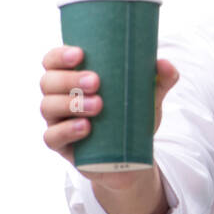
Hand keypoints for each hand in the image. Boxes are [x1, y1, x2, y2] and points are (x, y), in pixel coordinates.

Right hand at [39, 44, 179, 191]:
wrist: (131, 159)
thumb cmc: (131, 117)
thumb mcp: (148, 97)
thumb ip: (160, 79)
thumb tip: (165, 64)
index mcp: (71, 77)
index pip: (52, 61)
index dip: (59, 55)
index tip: (80, 54)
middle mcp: (58, 96)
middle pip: (48, 82)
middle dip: (70, 79)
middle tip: (96, 82)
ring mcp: (56, 121)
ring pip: (48, 107)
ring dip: (71, 104)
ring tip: (98, 105)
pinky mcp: (60, 145)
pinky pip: (52, 137)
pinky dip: (66, 131)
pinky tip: (85, 127)